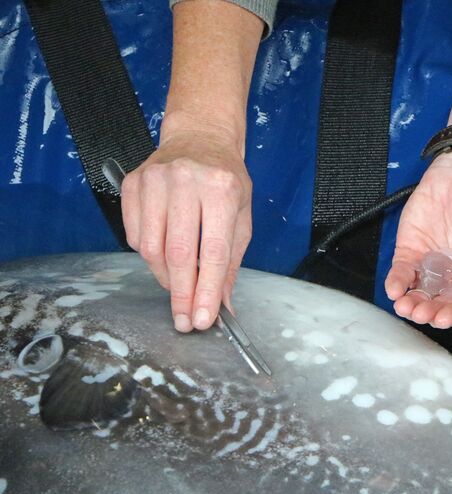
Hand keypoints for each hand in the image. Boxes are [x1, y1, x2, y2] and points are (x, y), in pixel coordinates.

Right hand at [121, 128, 251, 331]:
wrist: (200, 137)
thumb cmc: (226, 180)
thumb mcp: (241, 216)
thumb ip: (231, 262)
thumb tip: (222, 303)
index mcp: (221, 189)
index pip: (213, 251)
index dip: (207, 290)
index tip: (204, 319)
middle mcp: (186, 181)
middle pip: (178, 253)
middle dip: (181, 294)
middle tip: (184, 320)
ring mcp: (155, 180)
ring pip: (150, 248)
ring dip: (164, 278)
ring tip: (177, 287)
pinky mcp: (133, 183)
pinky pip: (133, 235)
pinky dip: (147, 256)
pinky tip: (162, 257)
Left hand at [385, 151, 451, 329]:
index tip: (446, 318)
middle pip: (442, 306)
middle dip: (431, 312)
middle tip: (423, 313)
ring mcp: (432, 266)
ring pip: (420, 294)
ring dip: (412, 304)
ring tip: (407, 306)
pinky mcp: (410, 252)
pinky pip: (402, 273)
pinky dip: (397, 283)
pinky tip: (395, 289)